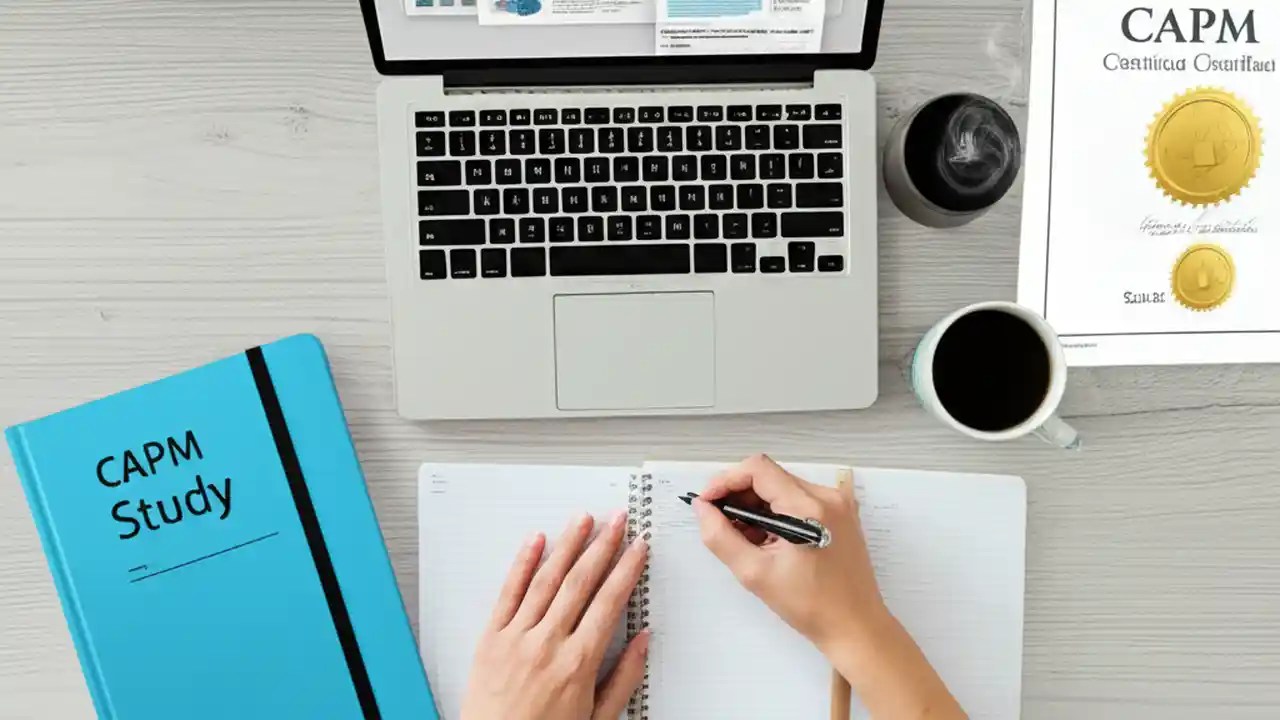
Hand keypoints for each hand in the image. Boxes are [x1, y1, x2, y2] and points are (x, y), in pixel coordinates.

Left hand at [461, 511, 649, 719]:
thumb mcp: (598, 719)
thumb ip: (624, 677)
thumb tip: (643, 640)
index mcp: (578, 663)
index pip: (609, 602)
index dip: (627, 570)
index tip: (638, 548)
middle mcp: (547, 643)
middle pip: (581, 582)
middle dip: (603, 546)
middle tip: (618, 520)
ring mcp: (516, 637)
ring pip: (547, 579)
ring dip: (568, 544)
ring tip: (583, 519)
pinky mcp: (490, 638)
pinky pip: (508, 592)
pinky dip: (522, 563)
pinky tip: (535, 541)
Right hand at [691, 454, 885, 650]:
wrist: (855, 626)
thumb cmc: (811, 606)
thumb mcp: (755, 573)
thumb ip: (721, 536)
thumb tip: (703, 509)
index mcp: (808, 507)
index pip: (757, 469)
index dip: (726, 480)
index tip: (708, 502)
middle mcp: (827, 497)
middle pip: (769, 476)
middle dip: (739, 496)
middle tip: (722, 524)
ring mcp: (838, 504)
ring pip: (782, 488)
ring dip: (757, 506)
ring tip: (746, 539)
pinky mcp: (840, 515)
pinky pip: (799, 500)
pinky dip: (777, 513)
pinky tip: (768, 541)